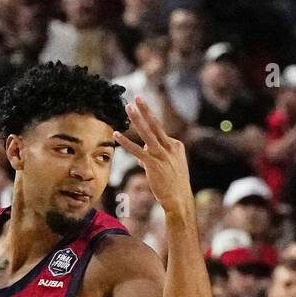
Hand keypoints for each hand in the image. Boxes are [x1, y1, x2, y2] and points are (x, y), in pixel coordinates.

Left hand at [115, 96, 194, 225]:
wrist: (179, 199)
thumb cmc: (173, 185)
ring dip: (136, 119)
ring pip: (147, 133)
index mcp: (176, 146)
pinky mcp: (153, 164)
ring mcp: (162, 155)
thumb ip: (153, 159)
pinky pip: (137, 150)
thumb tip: (140, 157)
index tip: (142, 122)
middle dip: (145, 110)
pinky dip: (126, 142)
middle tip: (137, 97)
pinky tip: (117, 135)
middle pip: (155, 125)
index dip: (148, 134)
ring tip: (128, 108)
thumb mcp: (168, 167)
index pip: (159, 133)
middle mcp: (170, 147)